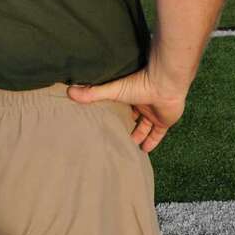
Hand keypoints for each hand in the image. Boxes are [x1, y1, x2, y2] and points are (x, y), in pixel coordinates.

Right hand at [68, 59, 187, 152]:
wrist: (165, 83)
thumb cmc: (140, 83)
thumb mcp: (113, 90)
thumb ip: (93, 93)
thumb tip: (69, 92)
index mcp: (131, 95)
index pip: (122, 107)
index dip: (115, 116)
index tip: (105, 126)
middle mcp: (143, 104)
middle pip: (134, 119)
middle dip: (126, 128)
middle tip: (115, 141)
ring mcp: (155, 112)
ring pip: (146, 127)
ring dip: (138, 137)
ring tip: (127, 150)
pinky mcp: (165, 121)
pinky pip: (158, 134)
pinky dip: (152, 142)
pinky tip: (144, 151)